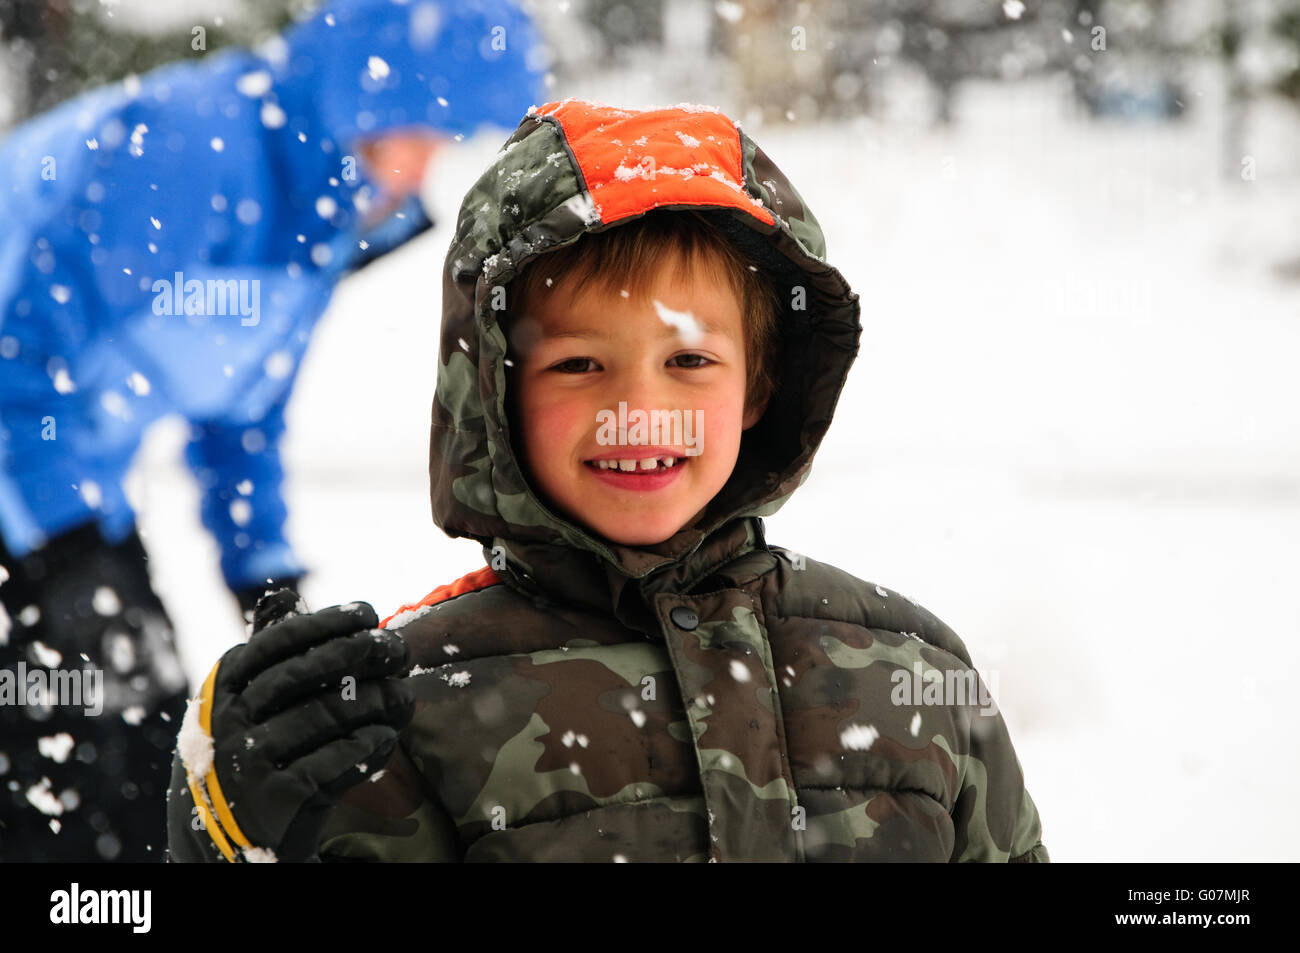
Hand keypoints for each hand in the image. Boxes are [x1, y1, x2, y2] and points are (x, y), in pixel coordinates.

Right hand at [180, 590, 414, 861]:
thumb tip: (283, 595)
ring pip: (326, 717)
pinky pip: (334, 764)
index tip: (369, 613)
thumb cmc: (251, 748)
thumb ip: (266, 650)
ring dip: (375, 701)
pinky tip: (387, 737)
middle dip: (360, 654)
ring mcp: (247, 763)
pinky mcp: (275, 801)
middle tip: (398, 649)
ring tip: (402, 696)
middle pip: (306, 674)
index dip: (327, 622)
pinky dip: (368, 746)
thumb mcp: (246, 699)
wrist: (226, 834)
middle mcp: (228, 721)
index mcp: (223, 686)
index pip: (278, 641)